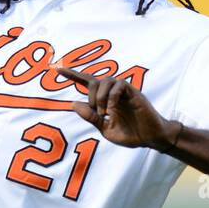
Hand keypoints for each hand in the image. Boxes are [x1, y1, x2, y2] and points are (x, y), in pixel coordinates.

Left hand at [55, 66, 180, 152]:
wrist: (151, 138)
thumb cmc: (131, 134)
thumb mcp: (106, 129)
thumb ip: (91, 117)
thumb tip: (74, 104)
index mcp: (105, 100)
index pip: (87, 83)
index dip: (73, 75)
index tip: (58, 68)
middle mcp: (113, 93)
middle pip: (94, 80)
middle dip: (90, 96)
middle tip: (98, 114)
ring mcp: (124, 91)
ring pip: (106, 80)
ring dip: (100, 97)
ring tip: (104, 114)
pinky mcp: (134, 93)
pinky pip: (119, 85)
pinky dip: (111, 97)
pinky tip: (112, 110)